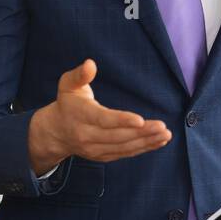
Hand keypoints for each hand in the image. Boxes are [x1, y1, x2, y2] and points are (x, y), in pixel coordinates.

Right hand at [27, 59, 170, 168]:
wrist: (55, 132)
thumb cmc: (68, 103)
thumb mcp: (68, 85)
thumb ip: (80, 74)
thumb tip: (90, 63)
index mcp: (80, 116)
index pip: (102, 120)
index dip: (121, 120)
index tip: (140, 119)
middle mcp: (87, 135)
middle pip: (117, 136)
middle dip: (142, 132)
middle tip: (162, 126)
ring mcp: (95, 149)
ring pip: (123, 147)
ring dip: (146, 141)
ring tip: (165, 134)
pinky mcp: (103, 156)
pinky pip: (125, 153)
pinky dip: (143, 148)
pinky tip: (159, 141)